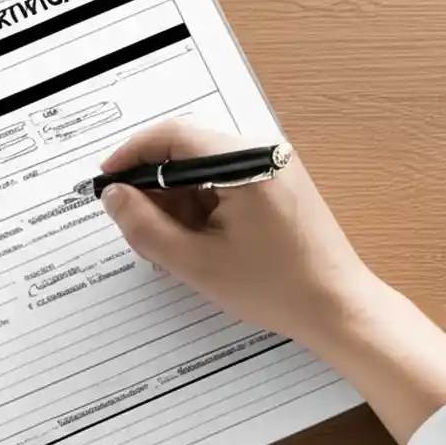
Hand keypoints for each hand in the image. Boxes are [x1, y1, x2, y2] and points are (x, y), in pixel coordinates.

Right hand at [98, 120, 377, 342]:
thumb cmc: (275, 288)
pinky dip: (202, 204)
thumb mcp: (195, 262)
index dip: (132, 154)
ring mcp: (274, 166)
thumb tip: (113, 195)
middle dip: (154, 186)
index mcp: (245, 163)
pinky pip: (225, 181)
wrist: (338, 308)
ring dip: (178, 199)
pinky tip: (198, 240)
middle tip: (135, 223)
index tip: (107, 181)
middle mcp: (262, 153)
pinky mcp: (279, 183)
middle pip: (187, 151)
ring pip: (203, 168)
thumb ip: (144, 225)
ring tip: (172, 243)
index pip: (173, 136)